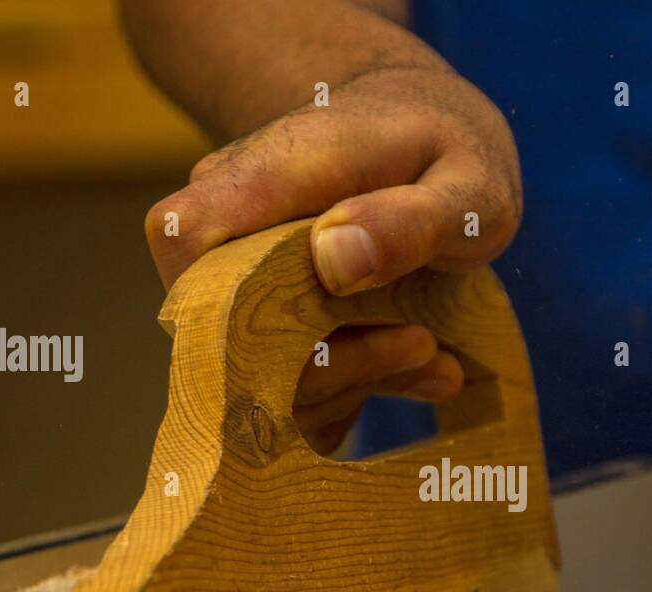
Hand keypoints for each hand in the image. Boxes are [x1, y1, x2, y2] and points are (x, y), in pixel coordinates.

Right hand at [144, 66, 521, 452]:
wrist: (425, 140)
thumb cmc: (447, 158)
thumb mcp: (468, 184)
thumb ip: (411, 220)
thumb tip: (332, 258)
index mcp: (267, 175)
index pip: (183, 235)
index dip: (227, 302)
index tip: (337, 326)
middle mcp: (234, 229)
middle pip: (227, 333)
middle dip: (326, 367)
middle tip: (421, 345)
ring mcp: (242, 279)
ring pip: (258, 372)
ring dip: (349, 383)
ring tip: (428, 351)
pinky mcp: (265, 321)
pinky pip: (288, 384)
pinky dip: (352, 391)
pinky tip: (413, 367)